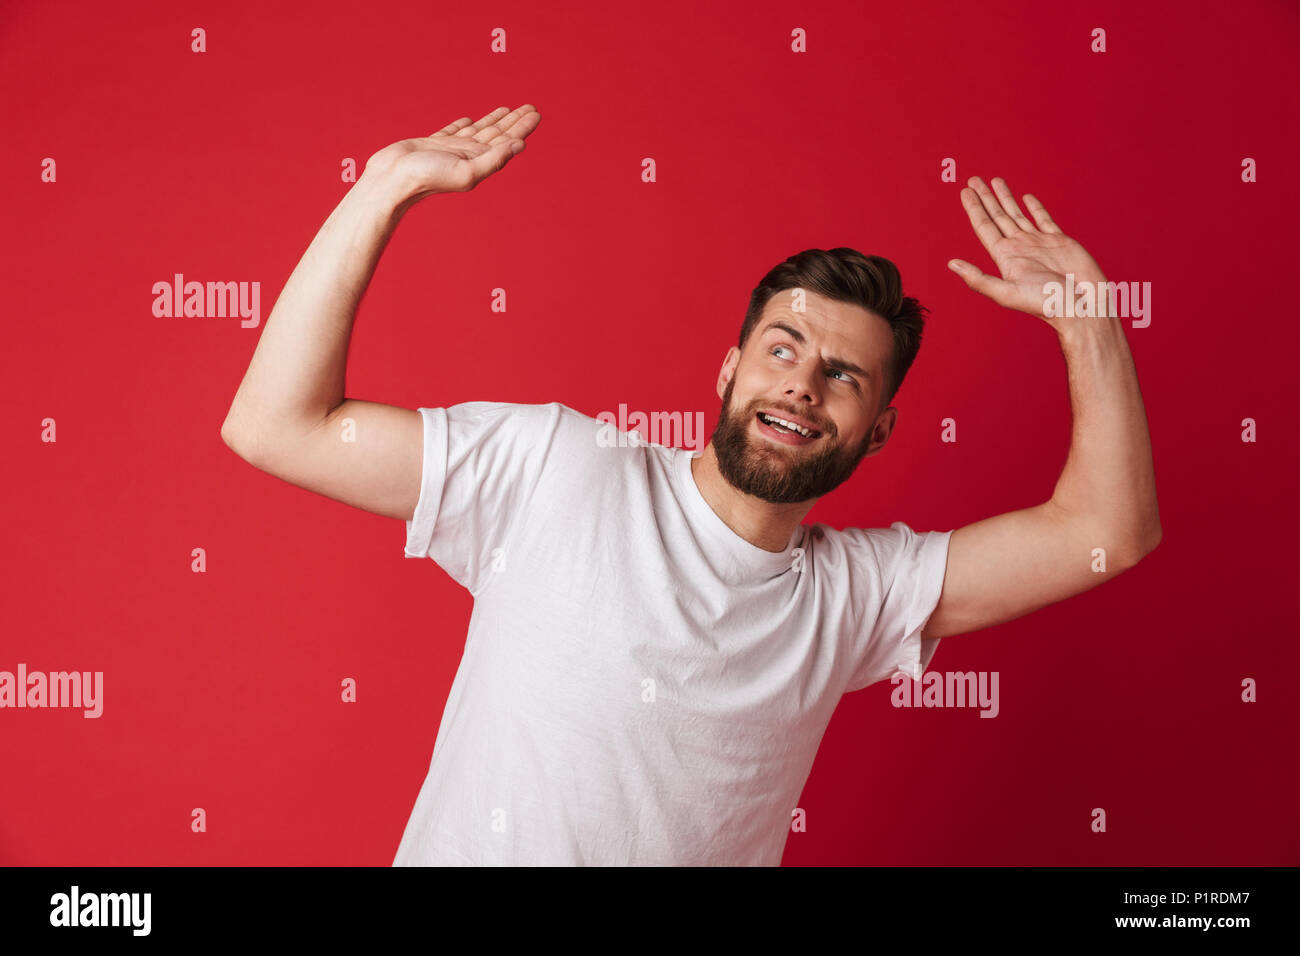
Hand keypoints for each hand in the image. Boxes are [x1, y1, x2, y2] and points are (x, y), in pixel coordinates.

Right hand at [363, 105, 540, 200]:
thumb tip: (519, 146)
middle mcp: (468, 156)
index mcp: (479, 162)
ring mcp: (450, 150)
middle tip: (530, 107)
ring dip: (494, 120)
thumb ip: (493, 159)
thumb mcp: (466, 170)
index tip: (535, 113)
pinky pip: (452, 132)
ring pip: (478, 131)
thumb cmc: (426, 178)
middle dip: (514, 121)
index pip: (507, 141)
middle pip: (497, 134)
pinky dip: (463, 125)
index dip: (522, 127)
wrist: (392, 180)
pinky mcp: (432, 144)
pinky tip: (470, 120)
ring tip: (507, 109)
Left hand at [949, 176, 1105, 327]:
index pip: (984, 226)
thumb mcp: (1006, 292)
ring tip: (995, 181)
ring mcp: (1039, 243)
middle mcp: (1019, 248)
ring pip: (1017, 214)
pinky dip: (1035, 208)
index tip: (964, 191)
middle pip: (997, 216)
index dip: (974, 208)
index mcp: (1005, 257)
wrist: (1082, 305)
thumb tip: (951, 264)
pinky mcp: (1059, 241)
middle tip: (973, 179)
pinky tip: (1026, 198)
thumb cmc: (1045, 303)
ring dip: (1006, 198)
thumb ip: (978, 278)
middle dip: (985, 198)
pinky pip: (1044, 219)